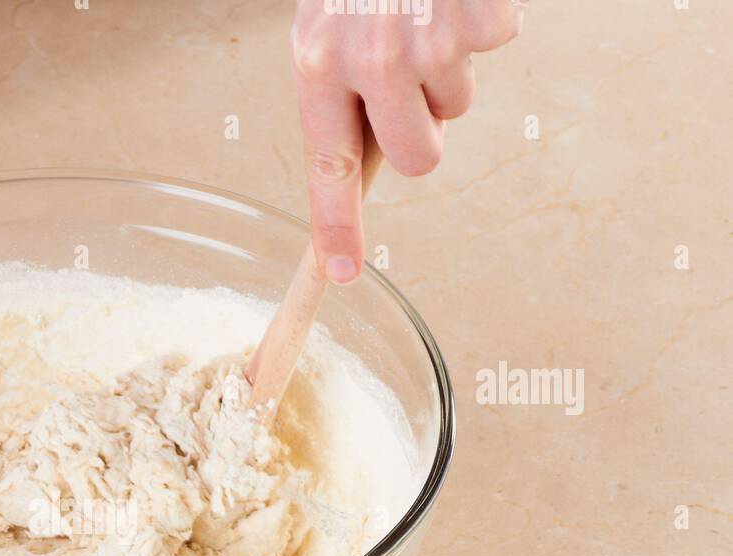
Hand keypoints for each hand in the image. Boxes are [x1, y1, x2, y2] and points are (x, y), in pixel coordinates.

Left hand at [290, 0, 523, 282]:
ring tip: (428, 11)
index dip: (336, 227)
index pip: (328, 167)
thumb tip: (377, 158)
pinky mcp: (478, 19)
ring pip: (459, 103)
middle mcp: (367, 60)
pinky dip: (484, 19)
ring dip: (450, 64)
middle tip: (415, 75)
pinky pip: (494, 46)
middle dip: (427, 128)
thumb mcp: (327, 24)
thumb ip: (342, 90)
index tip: (342, 274)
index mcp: (316, 63)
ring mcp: (425, 40)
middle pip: (420, 157)